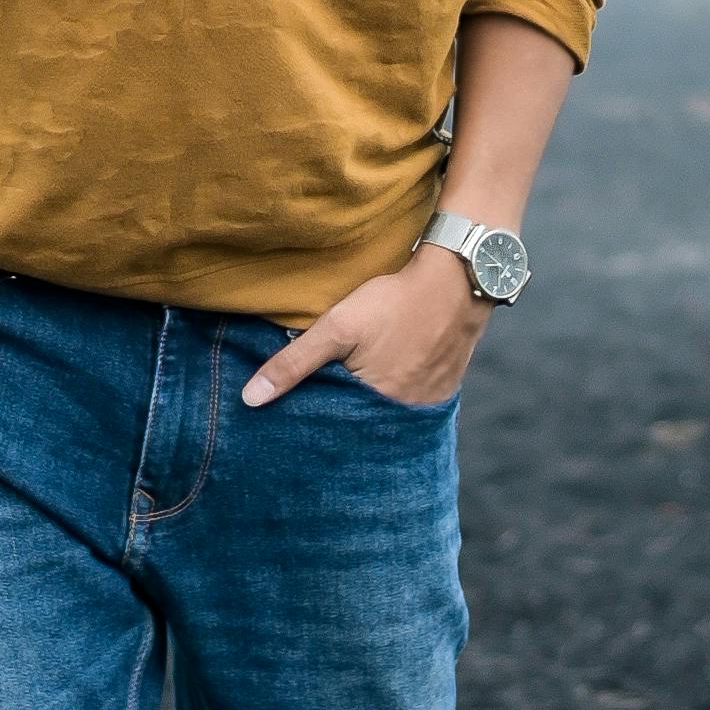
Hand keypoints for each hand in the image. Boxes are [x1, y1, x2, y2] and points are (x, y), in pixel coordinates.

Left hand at [240, 246, 489, 411]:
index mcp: (377, 409)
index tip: (299, 415)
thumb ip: (293, 363)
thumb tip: (251, 400)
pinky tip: (387, 378)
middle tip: (328, 399)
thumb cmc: (394, 302)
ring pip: (388, 417)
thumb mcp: (337, 327)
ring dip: (371, 408)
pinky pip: (412, 405)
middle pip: (363, 426)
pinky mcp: (444, 390)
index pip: (336, 429)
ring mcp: (429, 405)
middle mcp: (406, 417)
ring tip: (356, 389)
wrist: (458, 280)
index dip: (317, 419)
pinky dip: (396, 398)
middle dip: (343, 418)